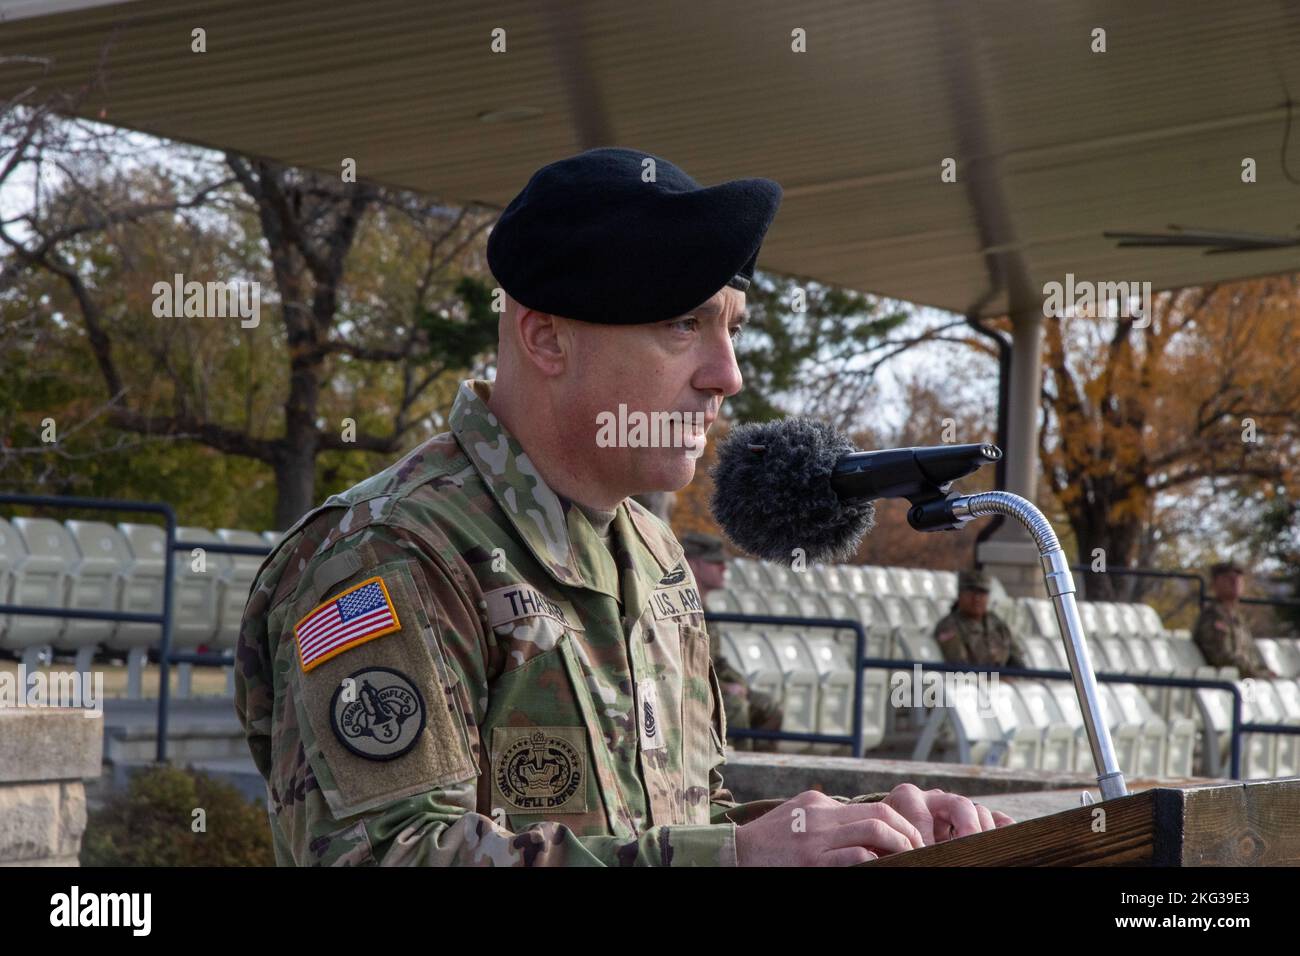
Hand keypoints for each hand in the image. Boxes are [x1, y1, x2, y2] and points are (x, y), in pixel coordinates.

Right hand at [735, 790, 924, 865]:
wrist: (736, 853)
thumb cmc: (766, 840)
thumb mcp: (795, 815)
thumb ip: (823, 817)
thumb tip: (857, 826)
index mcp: (819, 804)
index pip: (869, 807)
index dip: (897, 822)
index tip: (910, 838)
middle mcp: (821, 815)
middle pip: (878, 813)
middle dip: (905, 831)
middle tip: (919, 848)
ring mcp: (817, 837)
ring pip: (873, 830)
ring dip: (898, 844)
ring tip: (908, 857)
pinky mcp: (812, 859)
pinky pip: (854, 855)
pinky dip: (874, 860)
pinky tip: (882, 867)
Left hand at [878, 783, 1014, 844]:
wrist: (889, 833)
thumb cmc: (885, 839)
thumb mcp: (886, 841)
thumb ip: (897, 846)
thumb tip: (915, 855)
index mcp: (907, 798)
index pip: (920, 815)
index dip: (925, 839)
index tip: (925, 854)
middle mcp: (934, 798)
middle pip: (960, 804)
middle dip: (967, 828)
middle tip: (967, 850)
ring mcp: (955, 806)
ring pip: (979, 811)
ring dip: (985, 832)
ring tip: (982, 852)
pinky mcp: (972, 817)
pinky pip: (993, 817)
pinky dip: (1002, 827)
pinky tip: (1005, 839)